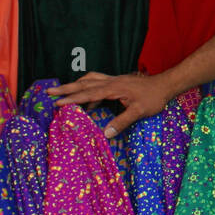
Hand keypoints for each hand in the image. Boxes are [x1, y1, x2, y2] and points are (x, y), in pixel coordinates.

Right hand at [48, 72, 172, 137]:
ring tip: (63, 92)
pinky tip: (89, 102)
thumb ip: (122, 122)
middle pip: (84, 83)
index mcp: (113, 88)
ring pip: (90, 80)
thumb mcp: (139, 112)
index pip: (88, 93)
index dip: (72, 99)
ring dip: (76, 85)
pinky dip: (89, 89)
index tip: (57, 103)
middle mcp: (111, 81)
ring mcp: (114, 80)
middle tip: (49, 91)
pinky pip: (98, 82)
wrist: (165, 84)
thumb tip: (105, 134)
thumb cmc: (153, 98)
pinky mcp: (118, 82)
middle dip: (66, 88)